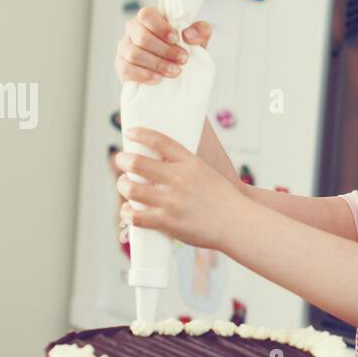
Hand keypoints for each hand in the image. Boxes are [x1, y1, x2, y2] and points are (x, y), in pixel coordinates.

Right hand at [115, 6, 212, 84]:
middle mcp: (133, 30)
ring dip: (157, 63)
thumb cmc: (183, 51)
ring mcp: (124, 48)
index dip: (161, 27)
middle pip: (141, 37)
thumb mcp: (196, 39)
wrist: (175, 76)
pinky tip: (158, 79)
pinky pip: (126, 70)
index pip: (147, 15)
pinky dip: (143, 75)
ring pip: (134, 54)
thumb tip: (188, 34)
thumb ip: (200, 31)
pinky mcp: (121, 66)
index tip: (177, 39)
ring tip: (174, 71)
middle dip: (164, 50)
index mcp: (149, 19)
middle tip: (183, 60)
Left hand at [115, 127, 242, 248]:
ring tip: (124, 185)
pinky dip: (127, 213)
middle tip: (120, 160)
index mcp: (190, 163)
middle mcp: (178, 179)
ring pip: (132, 189)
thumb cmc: (224, 200)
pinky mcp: (168, 222)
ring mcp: (171, 201)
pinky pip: (136, 216)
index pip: (159, 141)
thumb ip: (186, 166)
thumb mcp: (208, 173)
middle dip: (122, 160)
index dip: (141, 134)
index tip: (130, 132)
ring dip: (123, 186)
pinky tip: (128, 211)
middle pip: (138, 162)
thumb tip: (163, 161)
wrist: (237, 224)